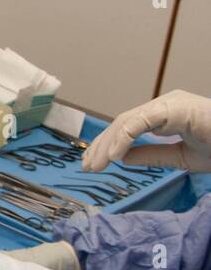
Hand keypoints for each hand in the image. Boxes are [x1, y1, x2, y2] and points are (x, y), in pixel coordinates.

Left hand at [83, 90, 210, 172]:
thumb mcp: (181, 157)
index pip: (127, 128)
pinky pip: (142, 121)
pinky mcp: (175, 108)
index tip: (94, 165)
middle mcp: (164, 105)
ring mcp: (169, 103)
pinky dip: (124, 137)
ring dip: (108, 144)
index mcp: (166, 114)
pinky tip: (114, 156)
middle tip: (87, 167)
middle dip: (101, 145)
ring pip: (127, 121)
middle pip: (122, 123)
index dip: (107, 145)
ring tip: (97, 164)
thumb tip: (121, 158)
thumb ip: (152, 156)